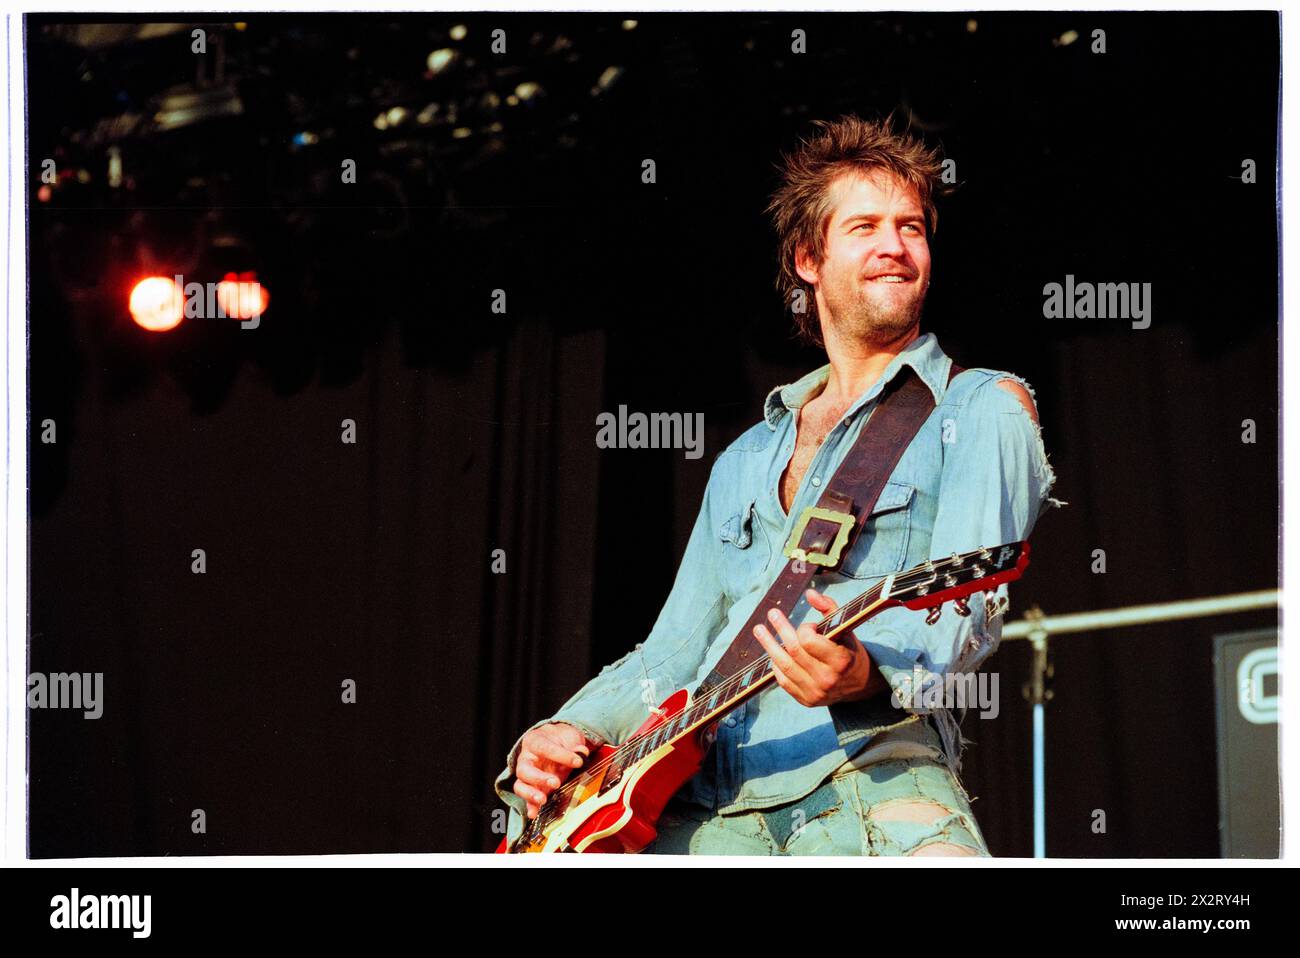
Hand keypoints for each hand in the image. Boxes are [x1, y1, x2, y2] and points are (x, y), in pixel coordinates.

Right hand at [512, 722, 602, 819]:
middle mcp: (527, 758)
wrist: (557, 741)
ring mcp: (527, 775)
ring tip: (543, 800)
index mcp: (534, 741)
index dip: (561, 755)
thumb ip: (574, 745)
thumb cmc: (560, 739)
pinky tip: (534, 813)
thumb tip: (581, 753)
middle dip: (539, 778)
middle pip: (524, 769)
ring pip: (520, 785)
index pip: (544, 747)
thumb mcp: (569, 736)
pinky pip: (527, 798)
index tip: (578, 761)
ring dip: (531, 794)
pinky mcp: (532, 788)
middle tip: (555, 783)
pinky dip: (530, 806)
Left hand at [751, 588, 883, 706]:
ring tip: (759, 630)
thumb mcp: (845, 628)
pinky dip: (776, 665)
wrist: (859, 684)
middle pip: (793, 652)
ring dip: (769, 645)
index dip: (805, 629)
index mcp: (839, 660)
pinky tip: (772, 652)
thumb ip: (829, 608)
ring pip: (784, 666)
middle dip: (780, 630)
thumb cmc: (849, 650)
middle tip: (772, 613)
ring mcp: (815, 692)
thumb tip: (809, 593)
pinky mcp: (806, 700)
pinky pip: (783, 680)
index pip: (809, 641)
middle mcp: (827, 679)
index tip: (809, 626)